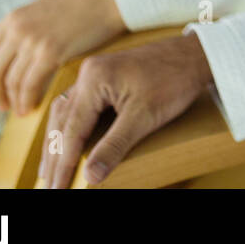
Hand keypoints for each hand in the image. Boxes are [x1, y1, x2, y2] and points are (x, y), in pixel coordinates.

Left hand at [0, 0, 127, 115]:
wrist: (105, 3)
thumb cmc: (77, 6)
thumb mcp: (38, 9)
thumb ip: (13, 24)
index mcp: (13, 18)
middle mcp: (18, 28)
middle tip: (2, 106)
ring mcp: (33, 41)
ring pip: (10, 80)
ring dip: (12, 100)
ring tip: (19, 110)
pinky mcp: (50, 52)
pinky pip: (29, 84)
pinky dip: (26, 99)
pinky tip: (29, 108)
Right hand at [38, 33, 213, 187]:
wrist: (195, 54)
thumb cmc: (174, 80)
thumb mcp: (144, 117)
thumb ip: (115, 146)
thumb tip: (91, 176)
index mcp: (93, 79)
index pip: (71, 130)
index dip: (63, 163)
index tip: (56, 189)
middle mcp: (87, 73)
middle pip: (62, 122)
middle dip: (54, 156)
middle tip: (49, 187)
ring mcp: (94, 73)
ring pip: (65, 113)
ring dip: (57, 143)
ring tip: (49, 170)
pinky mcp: (103, 77)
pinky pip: (78, 106)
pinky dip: (69, 128)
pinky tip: (66, 142)